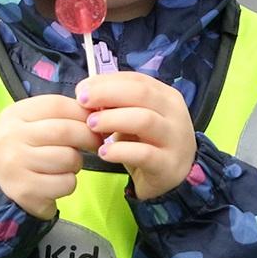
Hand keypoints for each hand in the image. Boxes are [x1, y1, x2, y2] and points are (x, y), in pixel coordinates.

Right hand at [0, 95, 101, 219]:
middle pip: (65, 131)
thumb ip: (65, 114)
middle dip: (89, 137)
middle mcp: (10, 137)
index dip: (83, 113)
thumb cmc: (30, 148)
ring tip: (67, 164)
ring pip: (68, 158)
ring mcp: (15, 165)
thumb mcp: (38, 123)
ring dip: (77, 163)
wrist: (2, 185)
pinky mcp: (24, 190)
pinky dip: (69, 183)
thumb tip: (100, 110)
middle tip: (96, 144)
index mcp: (15, 114)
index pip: (57, 105)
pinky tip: (57, 181)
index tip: (95, 122)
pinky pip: (66, 183)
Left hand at [74, 72, 196, 200]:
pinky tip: (104, 153)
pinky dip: (120, 151)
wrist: (175, 177)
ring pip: (144, 120)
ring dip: (113, 119)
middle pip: (142, 93)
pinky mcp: (168, 164)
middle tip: (82, 103)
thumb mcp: (136, 119)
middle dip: (107, 94)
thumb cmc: (149, 142)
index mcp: (166, 96)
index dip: (107, 81)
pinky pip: (144, 154)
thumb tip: (86, 94)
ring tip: (92, 126)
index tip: (81, 90)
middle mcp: (174, 113)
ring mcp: (175, 138)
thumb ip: (118, 106)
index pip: (137, 79)